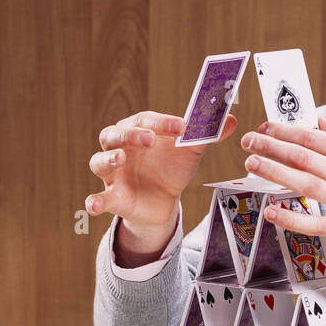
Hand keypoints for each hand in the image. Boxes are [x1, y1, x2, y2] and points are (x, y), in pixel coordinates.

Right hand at [86, 110, 237, 231]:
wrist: (165, 201)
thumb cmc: (172, 167)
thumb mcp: (191, 152)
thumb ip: (208, 135)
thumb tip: (232, 119)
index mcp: (139, 130)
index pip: (146, 120)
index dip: (163, 122)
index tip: (183, 127)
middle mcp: (120, 148)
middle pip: (114, 135)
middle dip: (130, 136)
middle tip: (149, 139)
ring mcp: (113, 172)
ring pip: (99, 161)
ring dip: (108, 159)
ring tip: (120, 158)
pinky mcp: (112, 197)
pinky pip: (97, 198)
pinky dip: (93, 201)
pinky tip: (93, 205)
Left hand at [239, 116, 325, 286]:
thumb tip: (315, 120)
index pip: (316, 136)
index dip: (286, 130)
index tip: (266, 126)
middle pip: (305, 156)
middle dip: (272, 146)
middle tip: (249, 140)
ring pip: (305, 183)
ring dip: (275, 171)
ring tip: (252, 163)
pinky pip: (314, 223)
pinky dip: (290, 217)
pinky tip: (270, 211)